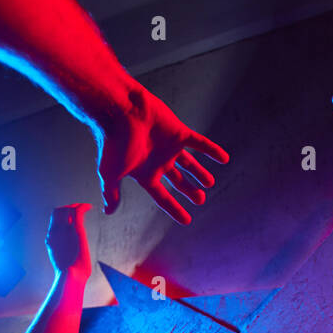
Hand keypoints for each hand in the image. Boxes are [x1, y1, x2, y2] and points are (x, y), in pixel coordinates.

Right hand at [46, 203, 93, 275]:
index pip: (53, 219)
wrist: (70, 275)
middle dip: (67, 207)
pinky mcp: (76, 230)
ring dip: (75, 206)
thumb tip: (57, 248)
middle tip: (77, 207)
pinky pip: (78, 212)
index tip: (70, 213)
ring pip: (67, 209)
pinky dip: (83, 207)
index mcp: (51, 237)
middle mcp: (56, 231)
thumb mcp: (58, 257)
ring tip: (84, 206)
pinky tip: (89, 206)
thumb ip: (57, 248)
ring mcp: (66, 229)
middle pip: (58, 211)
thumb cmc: (67, 272)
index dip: (61, 214)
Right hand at [93, 84, 228, 225]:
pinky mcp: (179, 132)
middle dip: (189, 190)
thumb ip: (111, 192)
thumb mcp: (111, 173)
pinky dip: (212, 151)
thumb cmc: (114, 143)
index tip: (187, 220)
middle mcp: (158, 161)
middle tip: (201, 199)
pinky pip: (200, 143)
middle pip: (177, 180)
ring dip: (199, 172)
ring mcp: (169, 147)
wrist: (120, 111)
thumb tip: (108, 212)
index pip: (162, 196)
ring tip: (210, 183)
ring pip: (189, 163)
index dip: (174, 208)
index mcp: (145, 174)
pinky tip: (224, 159)